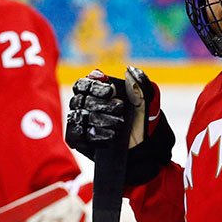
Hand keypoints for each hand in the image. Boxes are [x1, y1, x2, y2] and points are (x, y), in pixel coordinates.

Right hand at [67, 67, 173, 185]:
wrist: (144, 151)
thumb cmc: (142, 124)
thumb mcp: (147, 102)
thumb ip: (141, 83)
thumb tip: (130, 70)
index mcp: (97, 93)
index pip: (83, 83)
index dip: (94, 86)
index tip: (110, 92)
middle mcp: (85, 106)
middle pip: (80, 99)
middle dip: (101, 105)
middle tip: (120, 110)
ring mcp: (81, 123)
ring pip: (78, 116)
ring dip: (100, 119)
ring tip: (119, 125)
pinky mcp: (80, 140)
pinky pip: (74, 134)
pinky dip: (92, 134)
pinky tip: (110, 137)